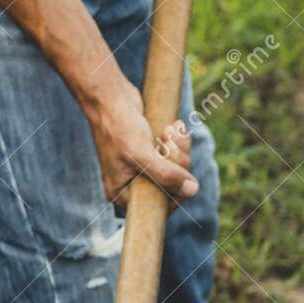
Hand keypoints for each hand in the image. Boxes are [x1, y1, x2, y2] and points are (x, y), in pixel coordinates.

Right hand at [87, 83, 197, 203]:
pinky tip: (170, 127)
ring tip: (168, 131)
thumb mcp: (141, 154)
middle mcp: (133, 183)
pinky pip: (176, 153)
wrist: (110, 96)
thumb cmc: (118, 126)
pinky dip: (178, 140)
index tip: (180, 173)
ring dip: (179, 148)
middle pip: (172, 186)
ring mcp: (144, 167)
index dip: (176, 192)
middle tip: (168, 143)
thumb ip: (165, 175)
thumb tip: (193, 190)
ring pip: (178, 168)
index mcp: (123, 193)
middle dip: (177, 163)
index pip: (159, 207)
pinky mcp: (153, 151)